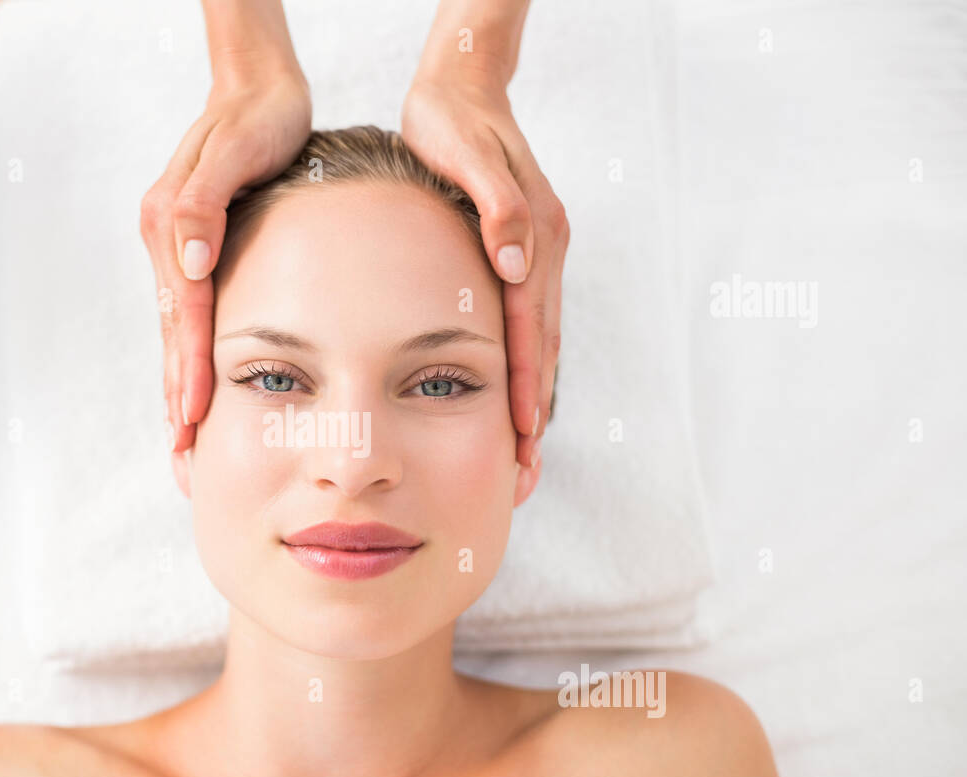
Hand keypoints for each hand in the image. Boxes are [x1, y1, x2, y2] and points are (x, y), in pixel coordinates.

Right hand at [139, 69, 311, 452]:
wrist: (257, 89)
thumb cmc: (258, 116)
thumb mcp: (235, 147)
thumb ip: (204, 204)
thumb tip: (190, 261)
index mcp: (171, 225)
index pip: (183, 313)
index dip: (189, 368)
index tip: (192, 417)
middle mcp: (165, 242)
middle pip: (171, 337)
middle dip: (176, 400)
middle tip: (183, 461)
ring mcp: (173, 251)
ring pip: (175, 336)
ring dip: (177, 392)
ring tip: (185, 446)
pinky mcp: (190, 254)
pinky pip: (186, 320)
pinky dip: (188, 361)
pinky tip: (195, 393)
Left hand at [401, 72, 568, 467]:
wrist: (460, 83)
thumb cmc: (450, 120)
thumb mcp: (469, 154)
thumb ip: (500, 207)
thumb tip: (515, 264)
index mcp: (534, 238)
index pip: (531, 330)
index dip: (526, 387)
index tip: (522, 439)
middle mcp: (544, 251)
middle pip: (544, 349)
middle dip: (535, 414)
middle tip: (525, 474)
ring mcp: (538, 254)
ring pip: (540, 343)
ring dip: (533, 399)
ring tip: (523, 454)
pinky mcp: (523, 254)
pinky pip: (529, 324)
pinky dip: (525, 366)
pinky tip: (512, 397)